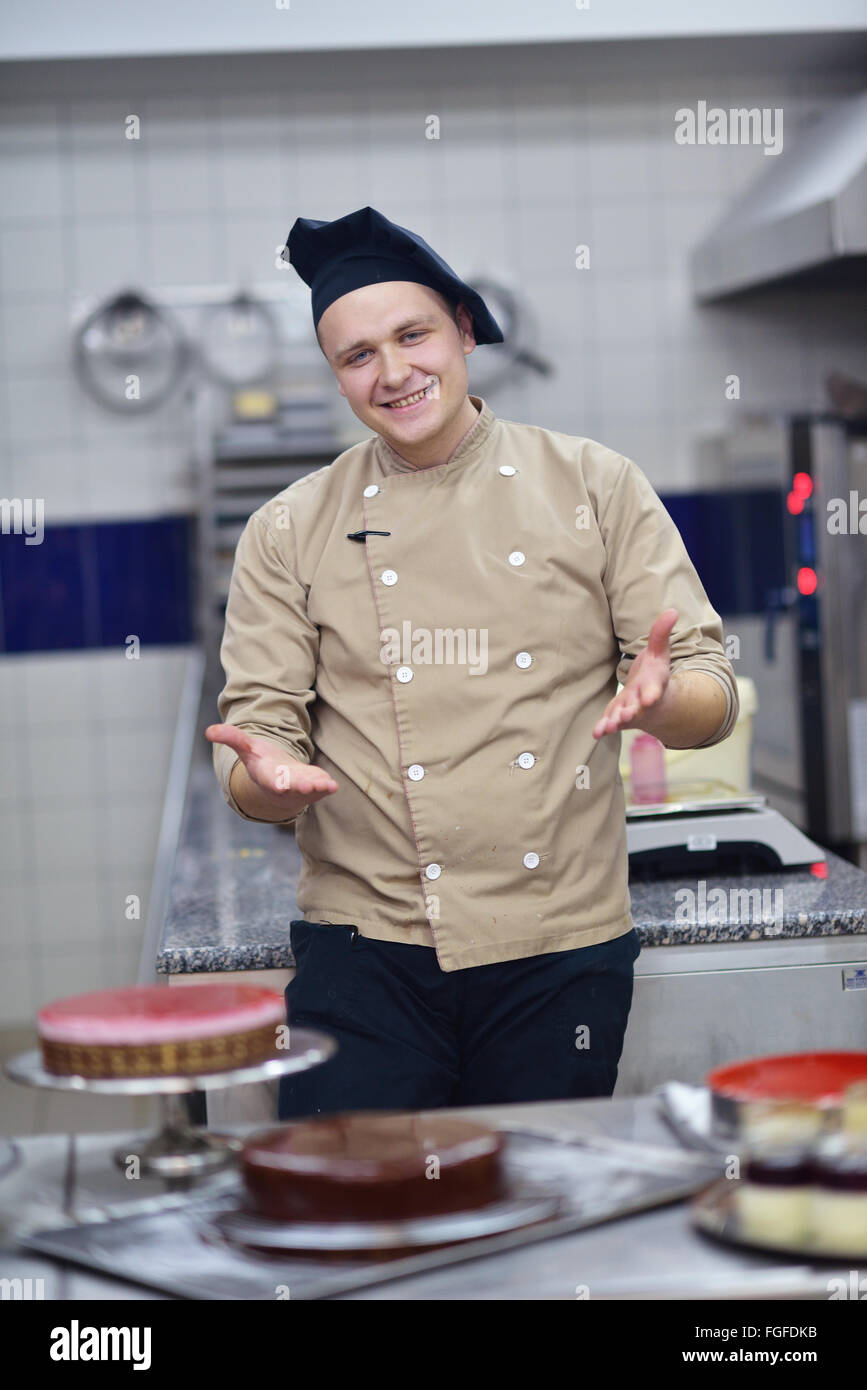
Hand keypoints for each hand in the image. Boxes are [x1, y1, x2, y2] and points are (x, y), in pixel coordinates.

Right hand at [205, 723, 337, 818]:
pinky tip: (333, 785)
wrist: (278, 781)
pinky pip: (321, 789)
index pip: (271, 781)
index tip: (280, 785)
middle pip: (293, 787)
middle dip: (300, 786)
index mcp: (267, 776)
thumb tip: (208, 730)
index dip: (276, 783)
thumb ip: (232, 738)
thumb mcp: (247, 748)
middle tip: (309, 786)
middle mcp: (285, 785)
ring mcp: (301, 788)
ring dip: (317, 789)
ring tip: (327, 785)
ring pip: (309, 790)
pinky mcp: (315, 787)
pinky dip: (326, 787)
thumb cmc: (263, 764)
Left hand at [592, 608, 677, 738]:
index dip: (652, 693)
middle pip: (637, 707)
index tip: (650, 698)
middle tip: (626, 715)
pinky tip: (597, 733)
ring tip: (610, 726)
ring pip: (623, 717)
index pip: (653, 689)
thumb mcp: (659, 652)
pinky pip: (610, 723)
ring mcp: (630, 710)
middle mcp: (642, 701)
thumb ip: (661, 634)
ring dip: (617, 721)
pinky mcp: (617, 716)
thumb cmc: (654, 673)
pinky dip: (604, 728)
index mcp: (653, 685)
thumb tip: (672, 610)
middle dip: (632, 711)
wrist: (650, 698)